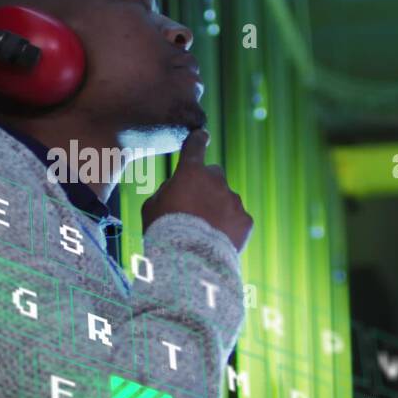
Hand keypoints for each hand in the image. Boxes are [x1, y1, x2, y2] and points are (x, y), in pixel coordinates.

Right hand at [141, 129, 252, 252]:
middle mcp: (216, 180)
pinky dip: (229, 227)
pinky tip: (215, 241)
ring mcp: (233, 200)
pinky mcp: (245, 220)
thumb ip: (166, 190)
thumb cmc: (164, 232)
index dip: (197, 140)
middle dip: (207, 185)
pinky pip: (237, 219)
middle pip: (214, 174)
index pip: (195, 146)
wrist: (189, 261)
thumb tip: (176, 188)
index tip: (202, 136)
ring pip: (226, 199)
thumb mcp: (152, 206)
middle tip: (194, 207)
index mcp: (190, 172)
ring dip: (217, 209)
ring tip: (202, 233)